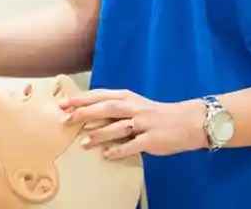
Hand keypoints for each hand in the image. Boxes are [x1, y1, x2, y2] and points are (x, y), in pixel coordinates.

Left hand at [60, 89, 207, 159]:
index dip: (81, 99)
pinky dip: (119, 150)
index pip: (100, 95)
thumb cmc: (154, 113)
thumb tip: (85, 113)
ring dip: (99, 134)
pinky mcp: (152, 139)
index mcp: (127, 96)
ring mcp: (144, 123)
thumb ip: (113, 106)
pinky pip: (132, 146)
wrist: (187, 121)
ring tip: (83, 142)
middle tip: (66, 119)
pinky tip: (107, 155)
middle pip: (106, 108)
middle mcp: (134, 107)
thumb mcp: (134, 103)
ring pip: (117, 127)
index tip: (63, 103)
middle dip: (84, 113)